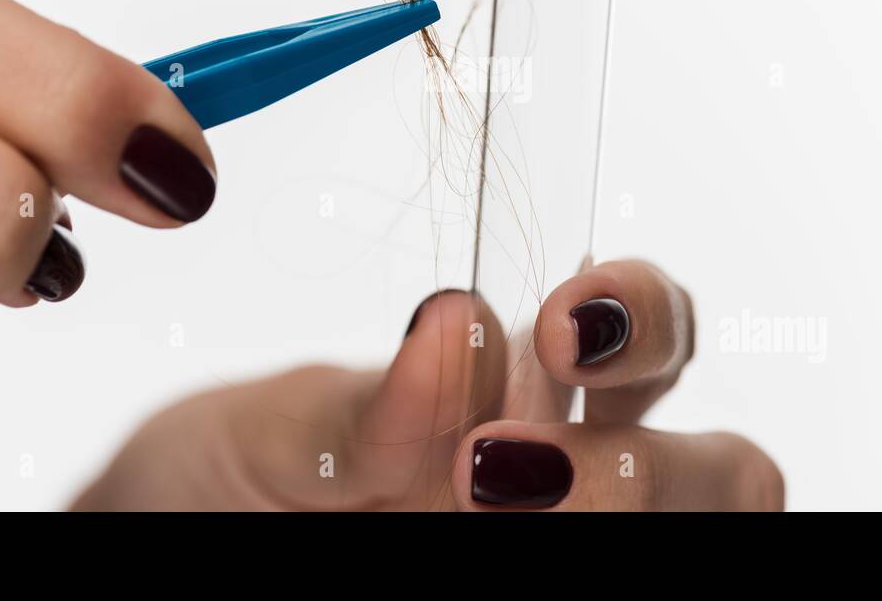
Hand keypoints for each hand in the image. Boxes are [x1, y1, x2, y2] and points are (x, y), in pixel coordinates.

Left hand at [72, 260, 783, 509]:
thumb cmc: (206, 496)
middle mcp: (560, 478)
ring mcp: (562, 548)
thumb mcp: (251, 437)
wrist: (168, 548)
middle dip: (637, 465)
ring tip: (482, 513)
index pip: (637, 325)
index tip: (563, 324)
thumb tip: (457, 330)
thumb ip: (353, 403)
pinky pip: (657, 595)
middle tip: (497, 470)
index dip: (635, 310)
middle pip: (714, 457)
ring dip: (630, 511)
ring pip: (709, 523)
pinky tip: (495, 560)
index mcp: (507, 390)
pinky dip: (617, 566)